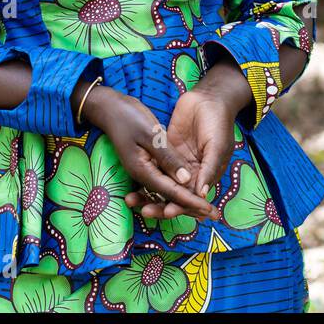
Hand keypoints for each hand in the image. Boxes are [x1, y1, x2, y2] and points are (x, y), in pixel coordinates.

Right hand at [82, 86, 219, 220]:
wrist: (110, 108)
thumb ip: (168, 158)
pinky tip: (188, 189)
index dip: (192, 202)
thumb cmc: (128, 117)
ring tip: (203, 208)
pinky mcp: (147, 162)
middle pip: (169, 196)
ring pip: (166, 190)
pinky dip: (176, 186)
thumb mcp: (151, 135)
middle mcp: (143, 175)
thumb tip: (186, 180)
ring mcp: (144, 169)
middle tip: (213, 215)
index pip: (171, 192)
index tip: (209, 211)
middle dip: (191, 206)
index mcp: (143, 171)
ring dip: (184, 199)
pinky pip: (163, 179)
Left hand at [138, 66, 248, 221]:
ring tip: (133, 202)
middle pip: (173, 195)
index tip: (167, 212)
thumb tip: (201, 193)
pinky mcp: (165, 151)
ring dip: (148, 195)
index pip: (191, 198)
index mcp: (205, 176)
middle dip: (160, 205)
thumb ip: (209, 169)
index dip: (180, 206)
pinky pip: (154, 167)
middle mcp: (190, 173)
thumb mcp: (217, 146)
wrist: (208, 98)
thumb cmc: (219, 123)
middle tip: (146, 211)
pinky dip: (144, 177)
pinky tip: (132, 186)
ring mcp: (176, 162)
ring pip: (160, 183)